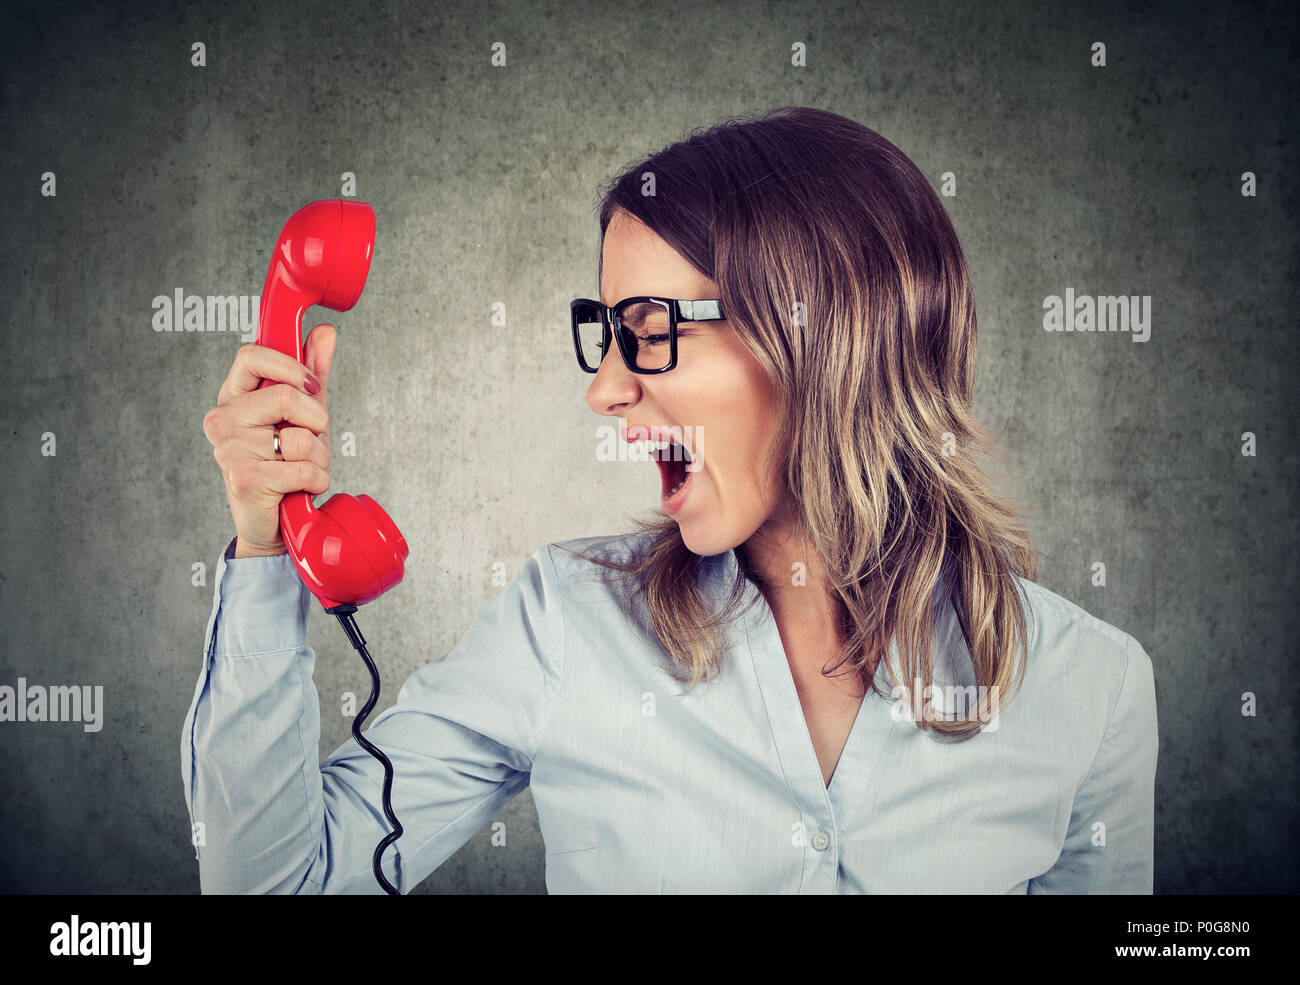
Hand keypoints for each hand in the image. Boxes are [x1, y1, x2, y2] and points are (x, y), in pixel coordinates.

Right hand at [202, 325, 335, 557]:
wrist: (276, 524)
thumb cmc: (287, 465)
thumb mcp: (303, 414)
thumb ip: (312, 374)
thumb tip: (324, 332)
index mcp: (232, 397)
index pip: (251, 355)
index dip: (290, 366)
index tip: (311, 386)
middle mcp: (222, 420)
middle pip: (286, 395)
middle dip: (317, 423)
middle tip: (311, 441)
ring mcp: (228, 450)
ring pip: (301, 438)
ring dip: (319, 458)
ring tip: (303, 468)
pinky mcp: (244, 479)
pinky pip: (304, 468)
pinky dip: (317, 480)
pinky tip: (302, 488)